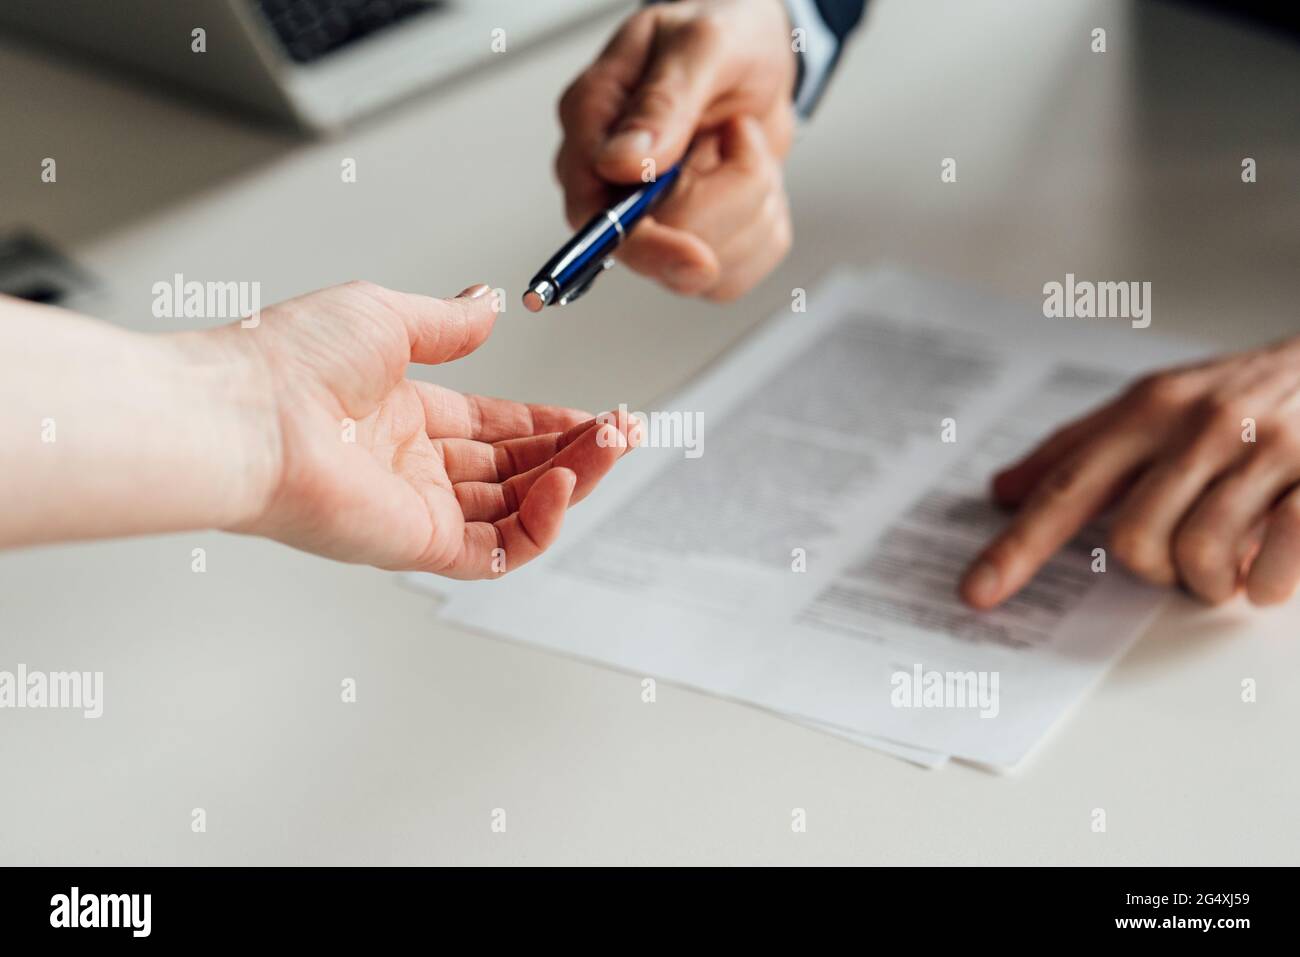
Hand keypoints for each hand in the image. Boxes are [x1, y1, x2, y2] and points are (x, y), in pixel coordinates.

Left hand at [219, 281, 633, 577]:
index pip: (495, 428)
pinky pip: (497, 548)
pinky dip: (540, 523)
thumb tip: (489, 304)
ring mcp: (418, 509)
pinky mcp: (419, 545)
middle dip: (575, 449)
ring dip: (572, 479)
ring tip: (611, 446)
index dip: (548, 422)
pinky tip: (563, 484)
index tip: (594, 413)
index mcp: (403, 416)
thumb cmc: (291, 362)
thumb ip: (447, 323)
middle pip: (516, 468)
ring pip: (517, 508)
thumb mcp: (386, 316)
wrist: (248, 414)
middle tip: (622, 429)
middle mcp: (413, 467)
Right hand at [556, 0, 796, 299]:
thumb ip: (664, 101)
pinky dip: (765, 226)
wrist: (759, 53)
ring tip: (743, 144)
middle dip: (725, 196)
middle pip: (661, 247)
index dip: (645, 245)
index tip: (697, 258)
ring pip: (705, 268)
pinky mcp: (694, 243)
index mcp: (591, 126)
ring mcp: (650, 220)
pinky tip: (753, 178)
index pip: (592, 215)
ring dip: (750, 203)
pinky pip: (737, 273)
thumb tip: (622, 164)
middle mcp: (610, 183)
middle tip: (739, 132)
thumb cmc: (721, 34)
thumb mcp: (703, 44)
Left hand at [960, 338, 1299, 607]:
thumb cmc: (1239, 395)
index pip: (1067, 486)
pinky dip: (1264, 584)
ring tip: (1226, 566)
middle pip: (1134, 537)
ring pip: (1199, 551)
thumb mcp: (1154, 403)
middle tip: (1180, 560)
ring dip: (1207, 581)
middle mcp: (1199, 423)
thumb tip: (1000, 490)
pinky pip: (1278, 555)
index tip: (977, 592)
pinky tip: (1265, 579)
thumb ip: (1078, 448)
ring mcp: (1265, 447)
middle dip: (1154, 569)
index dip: (1018, 546)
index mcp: (1147, 408)